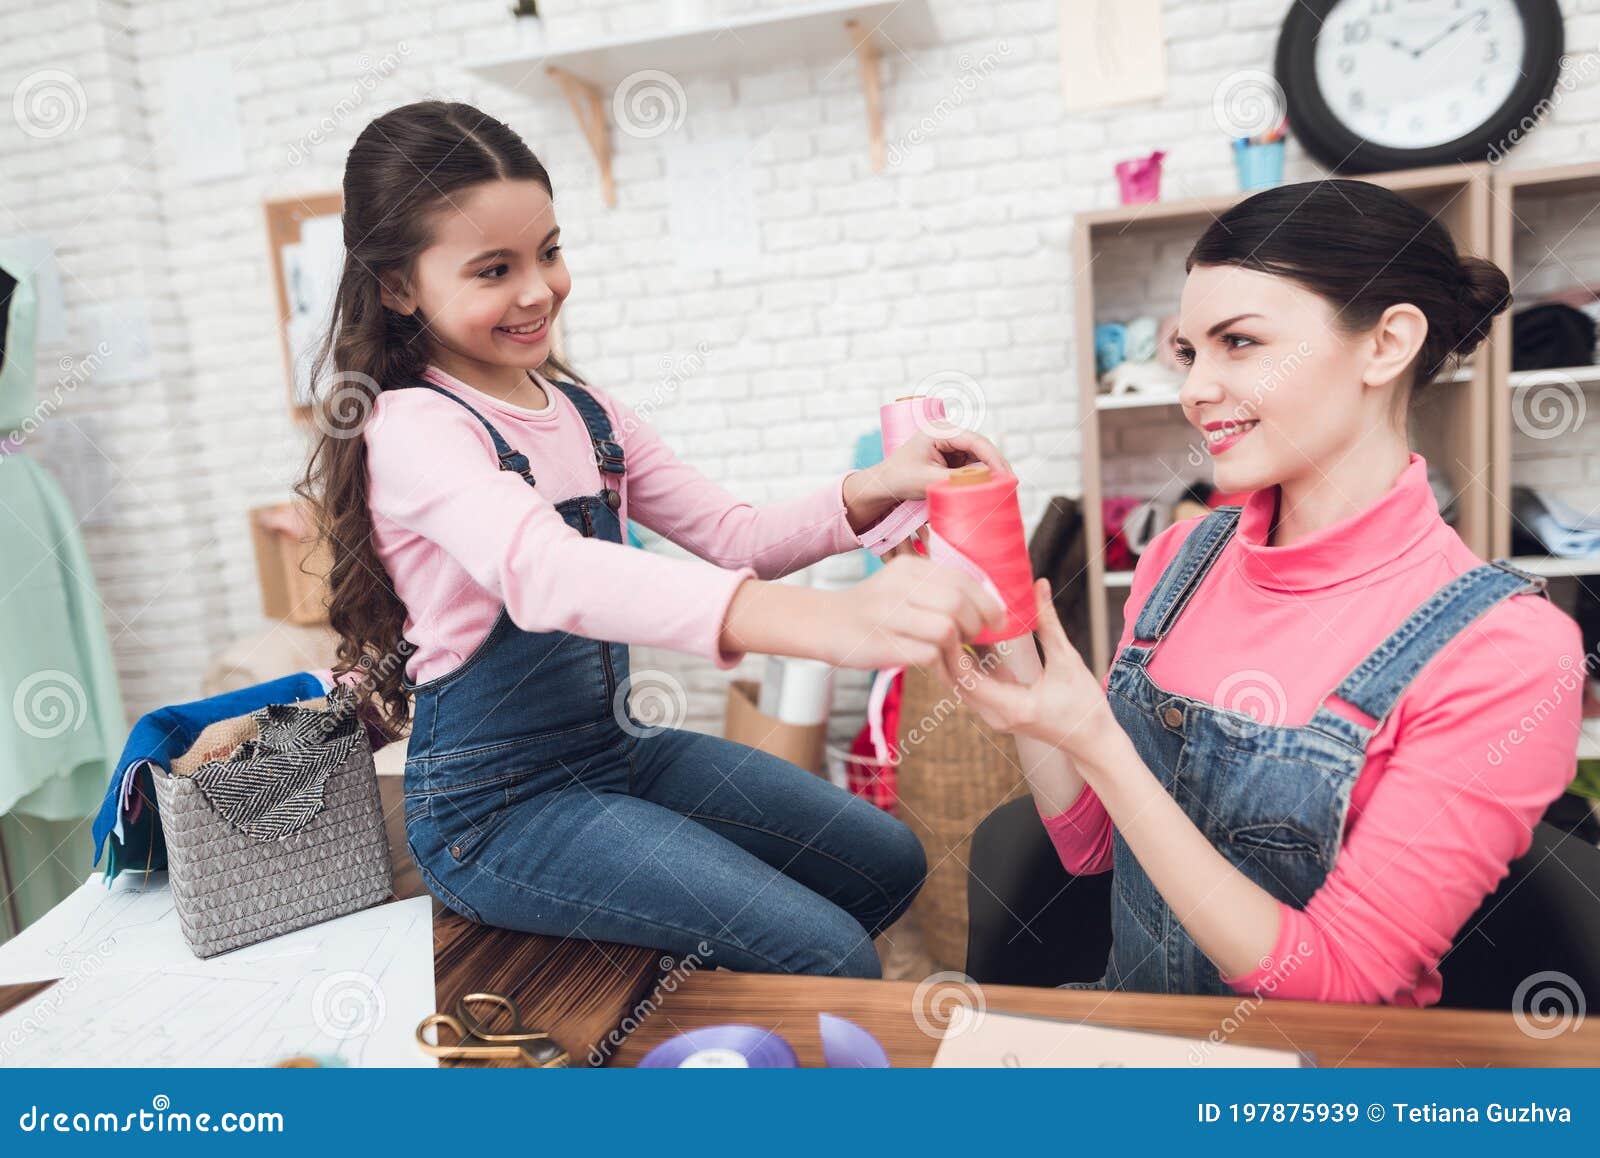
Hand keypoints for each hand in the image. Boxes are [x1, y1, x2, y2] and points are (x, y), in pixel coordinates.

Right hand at [816, 554, 1005, 669]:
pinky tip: (935, 666)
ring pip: (946, 629)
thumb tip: (987, 602)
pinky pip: (928, 655)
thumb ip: (937, 587)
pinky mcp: (883, 644)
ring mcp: (888, 615)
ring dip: (958, 645)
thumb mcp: (901, 584)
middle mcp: (898, 586)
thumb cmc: (873, 608)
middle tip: (972, 637)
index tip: (998, 620)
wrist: (824, 624)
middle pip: (958, 604)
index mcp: (909, 567)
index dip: (988, 602)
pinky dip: (940, 664)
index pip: (962, 579)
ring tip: (952, 650)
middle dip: (976, 625)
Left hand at [842, 423, 1010, 532]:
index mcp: (940, 430)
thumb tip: (986, 480)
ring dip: (989, 474)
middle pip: (981, 448)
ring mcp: (950, 446)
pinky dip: (980, 478)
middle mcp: (948, 434)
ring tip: (1001, 490)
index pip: (975, 441)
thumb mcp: (928, 481)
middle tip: (1010, 486)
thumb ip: (957, 479)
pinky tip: (988, 489)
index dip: (994, 458)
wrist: (883, 486)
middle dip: (995, 467)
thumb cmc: (899, 479)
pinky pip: (972, 467)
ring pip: (979, 458)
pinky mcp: (951, 459)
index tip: (1006, 476)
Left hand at [939, 578, 1118, 762]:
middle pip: (956, 682)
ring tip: (953, 623)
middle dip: (947, 650)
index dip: (953, 650)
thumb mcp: (1068, 660)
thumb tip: (1040, 584)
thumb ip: (1049, 623)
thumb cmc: (1085, 706)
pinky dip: (969, 665)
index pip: (967, 678)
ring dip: (955, 657)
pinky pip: (974, 687)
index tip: (950, 620)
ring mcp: (995, 717)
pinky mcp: (997, 713)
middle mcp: (997, 716)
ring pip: (961, 685)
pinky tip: (969, 639)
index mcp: (1013, 707)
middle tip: (945, 616)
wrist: (1092, 742)